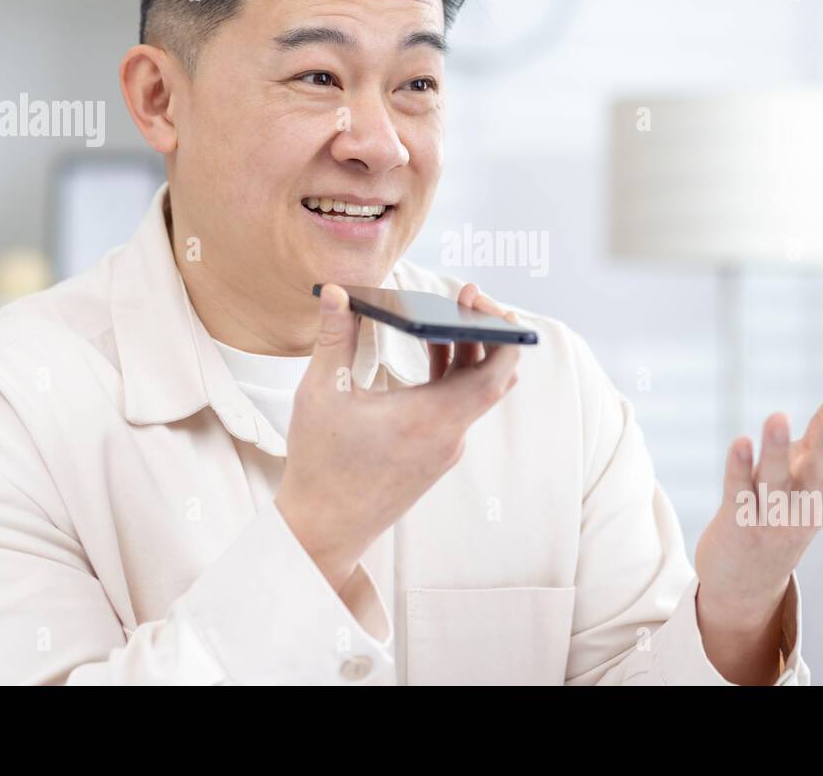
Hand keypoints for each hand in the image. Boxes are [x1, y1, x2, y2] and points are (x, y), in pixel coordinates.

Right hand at [276, 283, 519, 590]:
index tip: (477, 299)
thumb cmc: (321, 466)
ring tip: (446, 314)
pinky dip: (452, 375)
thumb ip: (335, 338)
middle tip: (463, 296)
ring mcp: (445, 449)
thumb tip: (336, 293)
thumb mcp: (322, 394)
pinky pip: (457, 407)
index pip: (496, 371)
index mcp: (432, 419)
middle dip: (484, 331)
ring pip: (474, 391)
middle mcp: (449, 436)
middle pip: (491, 376)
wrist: (324, 530)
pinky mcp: (434, 455)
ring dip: (467, 352)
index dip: (500, 329)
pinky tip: (432, 348)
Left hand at [692, 383, 822, 677]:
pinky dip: (738, 468)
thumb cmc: (785, 511)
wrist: (747, 580)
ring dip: (776, 450)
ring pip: (774, 480)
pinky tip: (739, 441)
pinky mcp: (736, 520)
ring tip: (778, 417)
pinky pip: (738, 491)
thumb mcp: (811, 472)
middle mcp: (802, 505)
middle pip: (818, 474)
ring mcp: (770, 515)